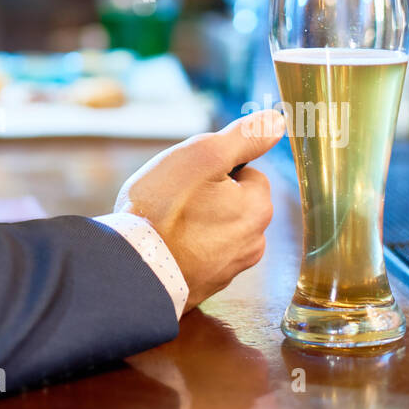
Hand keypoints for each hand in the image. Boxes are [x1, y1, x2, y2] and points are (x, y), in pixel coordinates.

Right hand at [114, 110, 284, 314]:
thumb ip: (244, 137)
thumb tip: (276, 121)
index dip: (219, 170)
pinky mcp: (205, 287)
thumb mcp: (203, 155)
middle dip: (211, 197)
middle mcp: (253, 244)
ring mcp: (229, 270)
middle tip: (176, 198)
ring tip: (167, 221)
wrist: (132, 268)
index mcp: (259, 211)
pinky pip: (200, 255)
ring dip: (198, 223)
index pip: (250, 175)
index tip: (193, 177)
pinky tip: (164, 244)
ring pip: (218, 230)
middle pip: (235, 204)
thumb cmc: (164, 206)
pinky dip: (187, 248)